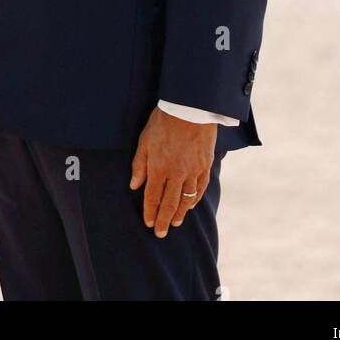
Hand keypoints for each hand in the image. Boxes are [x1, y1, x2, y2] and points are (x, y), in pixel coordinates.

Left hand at [130, 107, 216, 237]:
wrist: (190, 107)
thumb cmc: (164, 120)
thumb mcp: (145, 140)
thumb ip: (139, 164)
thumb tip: (134, 185)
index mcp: (159, 167)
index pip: (153, 197)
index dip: (150, 212)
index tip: (148, 223)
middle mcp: (176, 173)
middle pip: (169, 203)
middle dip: (163, 220)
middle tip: (160, 233)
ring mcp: (193, 170)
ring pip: (186, 199)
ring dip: (180, 213)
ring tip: (175, 223)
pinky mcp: (205, 165)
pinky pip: (200, 188)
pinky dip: (195, 199)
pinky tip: (191, 205)